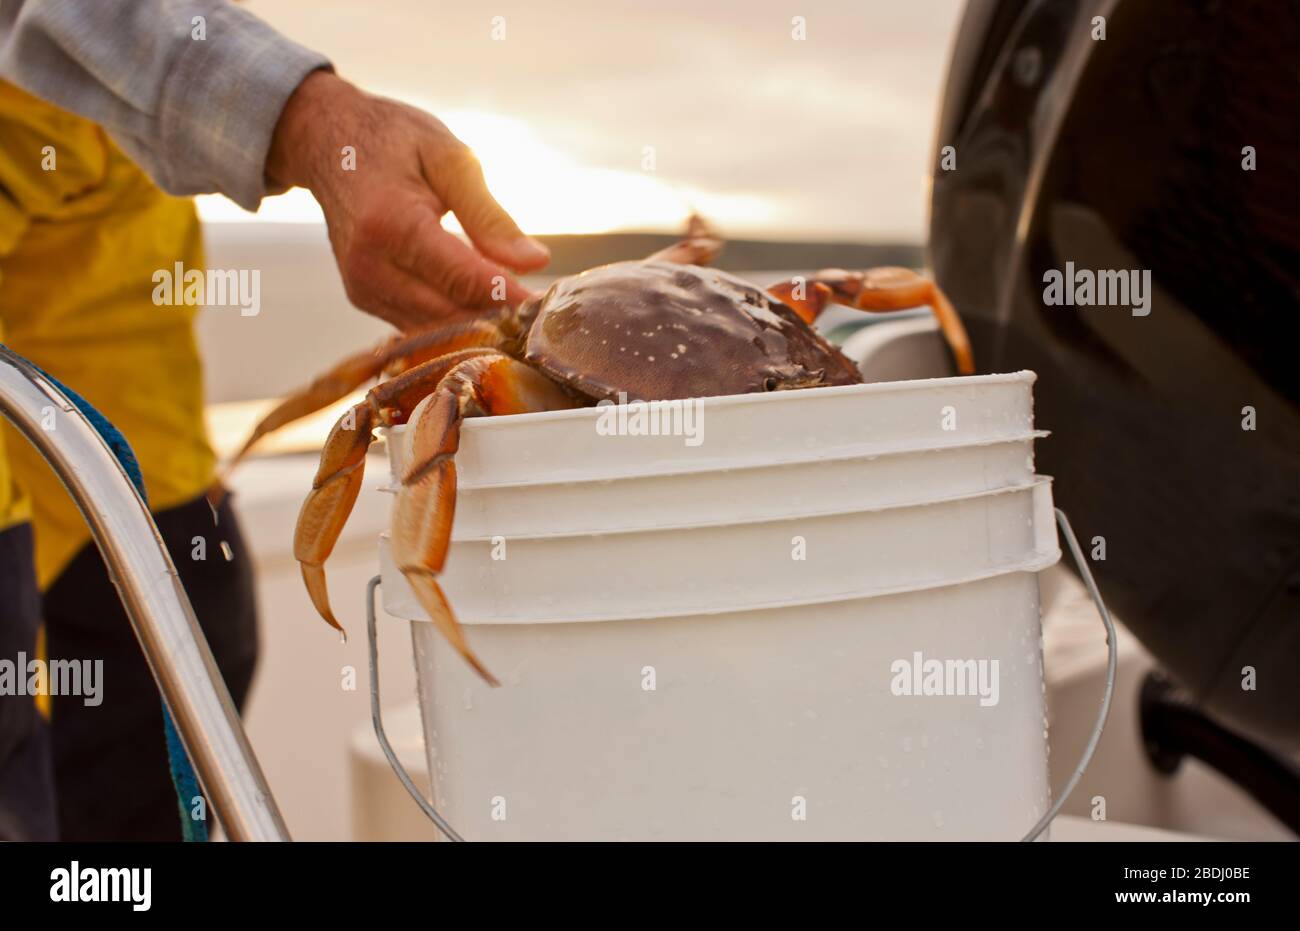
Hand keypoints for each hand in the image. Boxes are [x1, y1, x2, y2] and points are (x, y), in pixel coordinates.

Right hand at [265, 70, 548, 329]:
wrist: (326, 141)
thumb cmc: (393, 140)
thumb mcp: (450, 158)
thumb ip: (491, 216)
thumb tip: (535, 261)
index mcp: (392, 224)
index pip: (463, 280)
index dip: (510, 298)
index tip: (547, 306)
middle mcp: (370, 265)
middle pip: (451, 314)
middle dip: (499, 316)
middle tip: (541, 311)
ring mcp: (363, 287)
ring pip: (436, 329)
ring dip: (479, 324)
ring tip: (518, 307)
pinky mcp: (364, 299)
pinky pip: (419, 324)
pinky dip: (454, 319)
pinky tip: (482, 303)